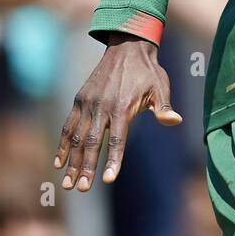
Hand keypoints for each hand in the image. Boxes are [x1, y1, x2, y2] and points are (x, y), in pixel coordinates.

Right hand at [54, 32, 182, 191]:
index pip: (117, 139)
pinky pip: (68, 125)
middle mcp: (102, 107)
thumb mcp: (160, 87)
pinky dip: (62, 144)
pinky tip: (59, 162)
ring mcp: (88, 103)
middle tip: (82, 189)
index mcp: (123, 107)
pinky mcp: (79, 99)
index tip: (108, 179)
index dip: (113, 160)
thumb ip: (164, 107)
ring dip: (72, 162)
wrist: (127, 46)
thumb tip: (175, 121)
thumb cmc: (148, 71)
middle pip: (93, 143)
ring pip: (76, 137)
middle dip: (87, 167)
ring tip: (68, 184)